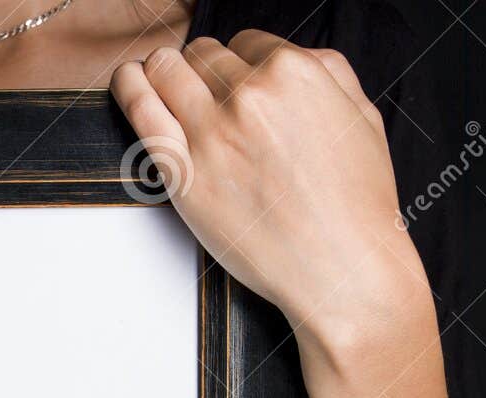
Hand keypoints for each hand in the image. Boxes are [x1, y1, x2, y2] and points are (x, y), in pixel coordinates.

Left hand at [111, 30, 428, 349]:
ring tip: (154, 75)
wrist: (337, 264)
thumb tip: (294, 58)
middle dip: (201, 68)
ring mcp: (212, 132)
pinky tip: (126, 79)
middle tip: (200, 91)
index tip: (233, 83)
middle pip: (204, 56)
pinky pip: (141, 109)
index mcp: (296, 72)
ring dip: (161, 70)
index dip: (239, 63)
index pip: (247, 43)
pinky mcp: (182, 170)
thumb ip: (326, 74)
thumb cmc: (352, 201)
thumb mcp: (359, 115)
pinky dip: (128, 86)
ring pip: (167, 70)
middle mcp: (250, 94)